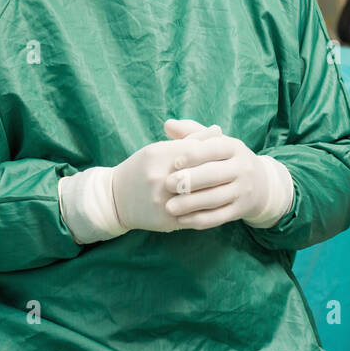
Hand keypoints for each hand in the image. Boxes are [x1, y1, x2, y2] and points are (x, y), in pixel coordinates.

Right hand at [108, 123, 231, 233]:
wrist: (115, 198)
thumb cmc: (140, 167)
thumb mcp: (159, 149)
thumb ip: (189, 140)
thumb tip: (218, 130)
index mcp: (158, 156)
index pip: (194, 150)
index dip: (214, 150)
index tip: (228, 150)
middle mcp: (160, 179)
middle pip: (200, 174)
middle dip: (219, 173)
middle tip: (235, 171)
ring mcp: (163, 202)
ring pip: (199, 198)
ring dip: (217, 193)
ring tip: (231, 188)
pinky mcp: (166, 220)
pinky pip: (194, 216)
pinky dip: (208, 211)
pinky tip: (218, 205)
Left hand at [162, 131, 293, 229]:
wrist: (261, 185)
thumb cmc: (227, 159)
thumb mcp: (216, 143)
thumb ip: (192, 133)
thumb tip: (168, 124)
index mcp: (234, 147)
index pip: (214, 149)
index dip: (194, 154)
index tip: (175, 162)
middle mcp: (242, 168)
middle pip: (215, 174)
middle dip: (190, 180)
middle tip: (167, 184)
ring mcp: (243, 191)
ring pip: (216, 198)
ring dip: (191, 203)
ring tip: (169, 207)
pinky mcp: (241, 210)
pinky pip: (219, 217)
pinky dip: (199, 219)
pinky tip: (181, 220)